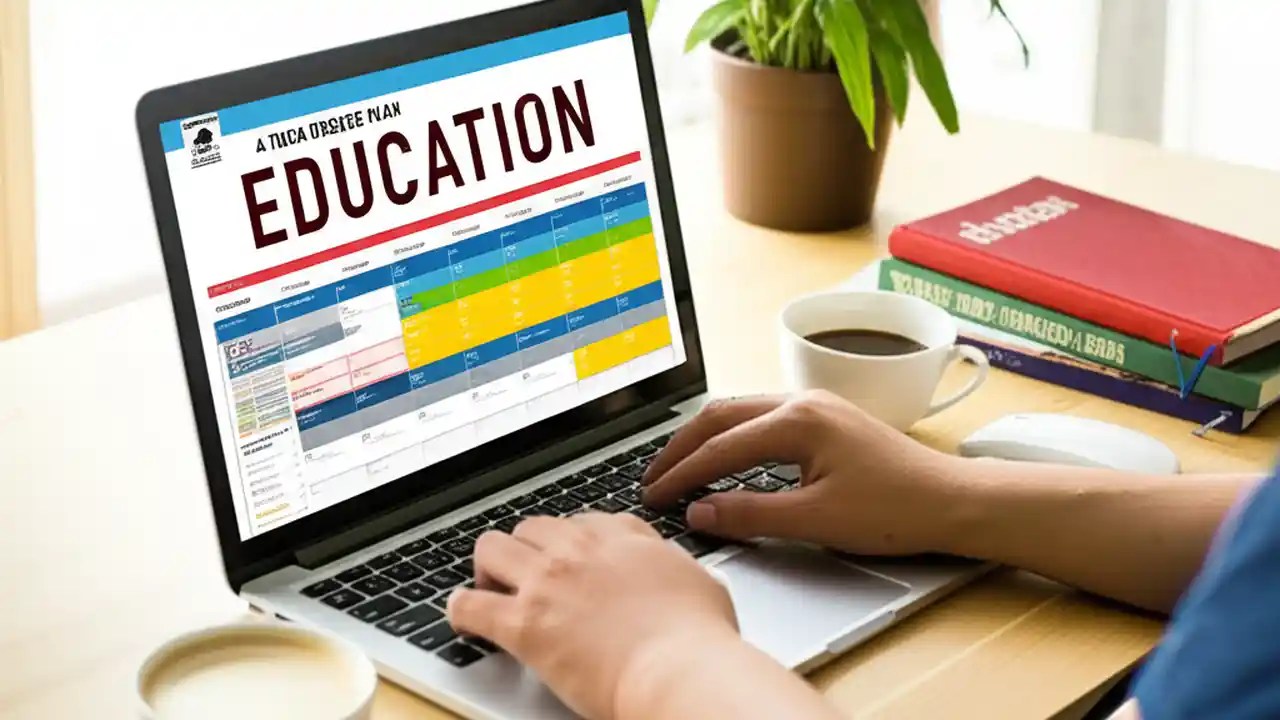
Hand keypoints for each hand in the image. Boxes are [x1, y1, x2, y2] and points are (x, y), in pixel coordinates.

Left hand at [447, 513, 738, 719]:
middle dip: (526, 552)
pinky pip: (468, 604)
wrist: (679, 669)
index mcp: (622, 537)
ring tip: (492, 592)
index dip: (569, 545)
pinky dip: (461, 611)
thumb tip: (676, 571)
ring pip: (491, 548)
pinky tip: (466, 620)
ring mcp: (547, 581)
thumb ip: (674, 567)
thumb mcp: (698, 581)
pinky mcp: (523, 622)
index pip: (580, 523)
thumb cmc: (696, 638)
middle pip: (531, 529)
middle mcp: (579, 549)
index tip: (568, 562)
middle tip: (529, 578)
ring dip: (489, 570)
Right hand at [642, 391, 963, 554]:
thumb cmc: (895, 510)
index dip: (681, 474)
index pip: (720, 447)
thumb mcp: (815, 520)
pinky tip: (724, 455)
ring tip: (678, 465)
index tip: (654, 497)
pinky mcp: (826, 418)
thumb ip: (751, 514)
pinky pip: (762, 416)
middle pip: (721, 415)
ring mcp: (815, 405)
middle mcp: (802, 401)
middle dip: (681, 446)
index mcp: (797, 422)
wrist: (953, 501)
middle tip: (652, 477)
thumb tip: (700, 512)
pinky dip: (732, 435)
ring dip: (705, 437)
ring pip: (740, 410)